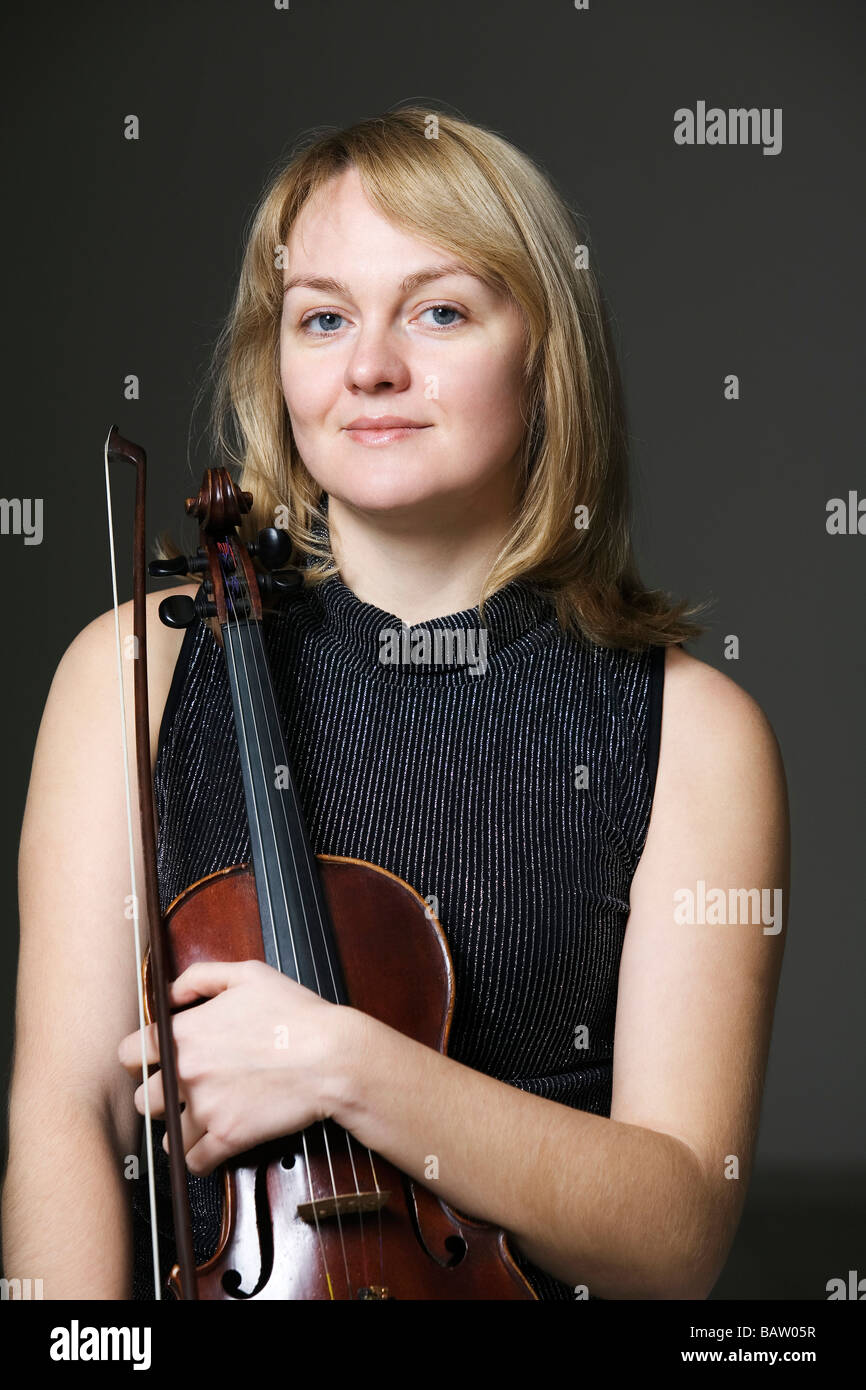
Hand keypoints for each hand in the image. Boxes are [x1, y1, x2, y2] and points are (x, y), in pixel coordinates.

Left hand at [117, 959, 356, 1175]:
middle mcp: (187, 1073)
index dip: (139, 1058)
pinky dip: (199, 1158)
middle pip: (142, 1100)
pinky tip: (211, 1145)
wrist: (332, 1056)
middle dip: (159, 1096)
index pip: (128, 1055)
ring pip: (165, 1135)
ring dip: (178, 1130)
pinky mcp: (229, 1138)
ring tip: (198, 1120)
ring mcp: (206, 1110)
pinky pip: (194, 1162)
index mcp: (186, 1033)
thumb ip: (200, 977)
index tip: (151, 1062)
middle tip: (181, 1091)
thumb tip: (170, 993)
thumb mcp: (248, 974)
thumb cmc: (296, 1014)